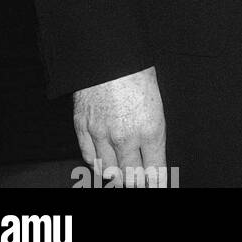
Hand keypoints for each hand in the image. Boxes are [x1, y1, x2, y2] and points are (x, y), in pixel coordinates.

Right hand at [73, 66, 167, 186]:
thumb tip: (151, 152)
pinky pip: (90, 158)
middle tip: (140, 182)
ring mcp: (102, 135)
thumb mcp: (156, 102)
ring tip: (123, 175)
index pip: (155, 170)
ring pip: (109, 171)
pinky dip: (98, 164)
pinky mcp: (83, 128)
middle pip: (131, 176)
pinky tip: (104, 164)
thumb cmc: (137, 72)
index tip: (158, 187)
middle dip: (137, 182)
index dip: (157, 183)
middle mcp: (126, 137)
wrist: (108, 54)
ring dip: (117, 175)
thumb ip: (152, 131)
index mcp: (151, 129)